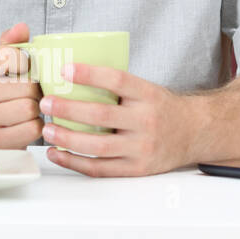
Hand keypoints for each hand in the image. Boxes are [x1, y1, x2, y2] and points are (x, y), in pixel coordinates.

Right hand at [0, 22, 43, 148]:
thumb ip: (10, 44)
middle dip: (35, 90)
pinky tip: (26, 123)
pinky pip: (32, 130)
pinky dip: (36, 126)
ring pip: (30, 109)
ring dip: (36, 109)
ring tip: (28, 108)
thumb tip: (22, 27)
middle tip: (31, 93)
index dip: (26, 64)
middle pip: (28, 87)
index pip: (13, 57)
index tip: (22, 70)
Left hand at [40, 62, 195, 176]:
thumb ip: (115, 84)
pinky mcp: (137, 168)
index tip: (64, 69)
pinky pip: (101, 168)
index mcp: (147, 95)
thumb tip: (69, 72)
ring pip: (98, 146)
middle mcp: (146, 121)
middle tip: (45, 103)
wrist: (195, 132)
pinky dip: (74, 162)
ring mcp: (142, 148)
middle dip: (68, 109)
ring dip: (67, 139)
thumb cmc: (160, 107)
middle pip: (101, 115)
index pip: (117, 80)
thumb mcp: (145, 88)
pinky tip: (57, 154)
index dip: (89, 74)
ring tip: (47, 130)